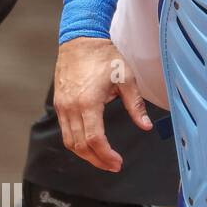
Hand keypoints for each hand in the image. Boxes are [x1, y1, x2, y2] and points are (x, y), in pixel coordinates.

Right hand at [53, 37, 152, 171]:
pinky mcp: (60, 104)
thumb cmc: (105, 57)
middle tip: (113, 166)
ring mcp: (63, 106)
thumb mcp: (126, 79)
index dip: (106, 155)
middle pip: (80, 145)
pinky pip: (65, 131)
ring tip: (103, 159)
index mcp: (88, 102)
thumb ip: (136, 105)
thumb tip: (146, 126)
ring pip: (69, 141)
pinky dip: (76, 143)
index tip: (117, 163)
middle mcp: (71, 107)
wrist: (81, 41)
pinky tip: (90, 145)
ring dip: (85, 155)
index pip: (94, 139)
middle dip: (97, 160)